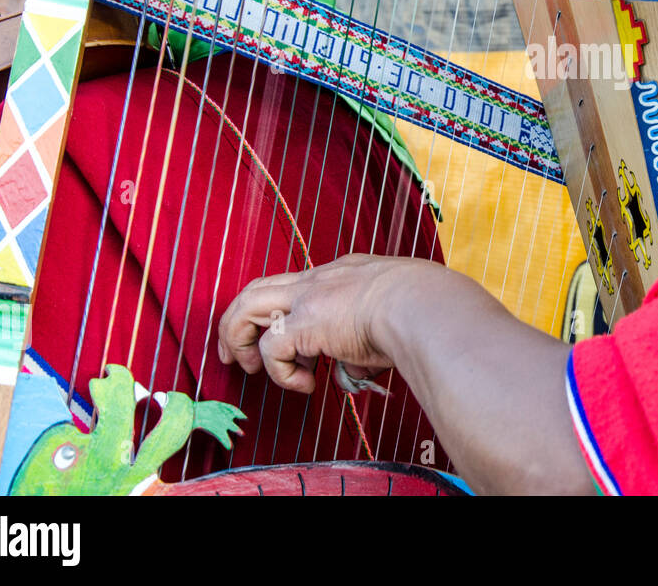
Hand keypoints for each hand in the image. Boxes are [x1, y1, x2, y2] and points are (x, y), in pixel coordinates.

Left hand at [216, 254, 427, 393]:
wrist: (420, 306)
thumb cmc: (421, 309)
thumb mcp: (393, 311)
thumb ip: (371, 331)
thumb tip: (362, 364)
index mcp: (342, 272)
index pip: (296, 285)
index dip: (283, 313)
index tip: (289, 342)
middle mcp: (317, 280)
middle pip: (256, 288)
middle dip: (236, 320)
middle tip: (236, 353)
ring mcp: (306, 298)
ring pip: (246, 305)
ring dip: (238, 338)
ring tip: (249, 368)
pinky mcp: (302, 324)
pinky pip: (271, 349)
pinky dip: (280, 373)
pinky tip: (305, 385)